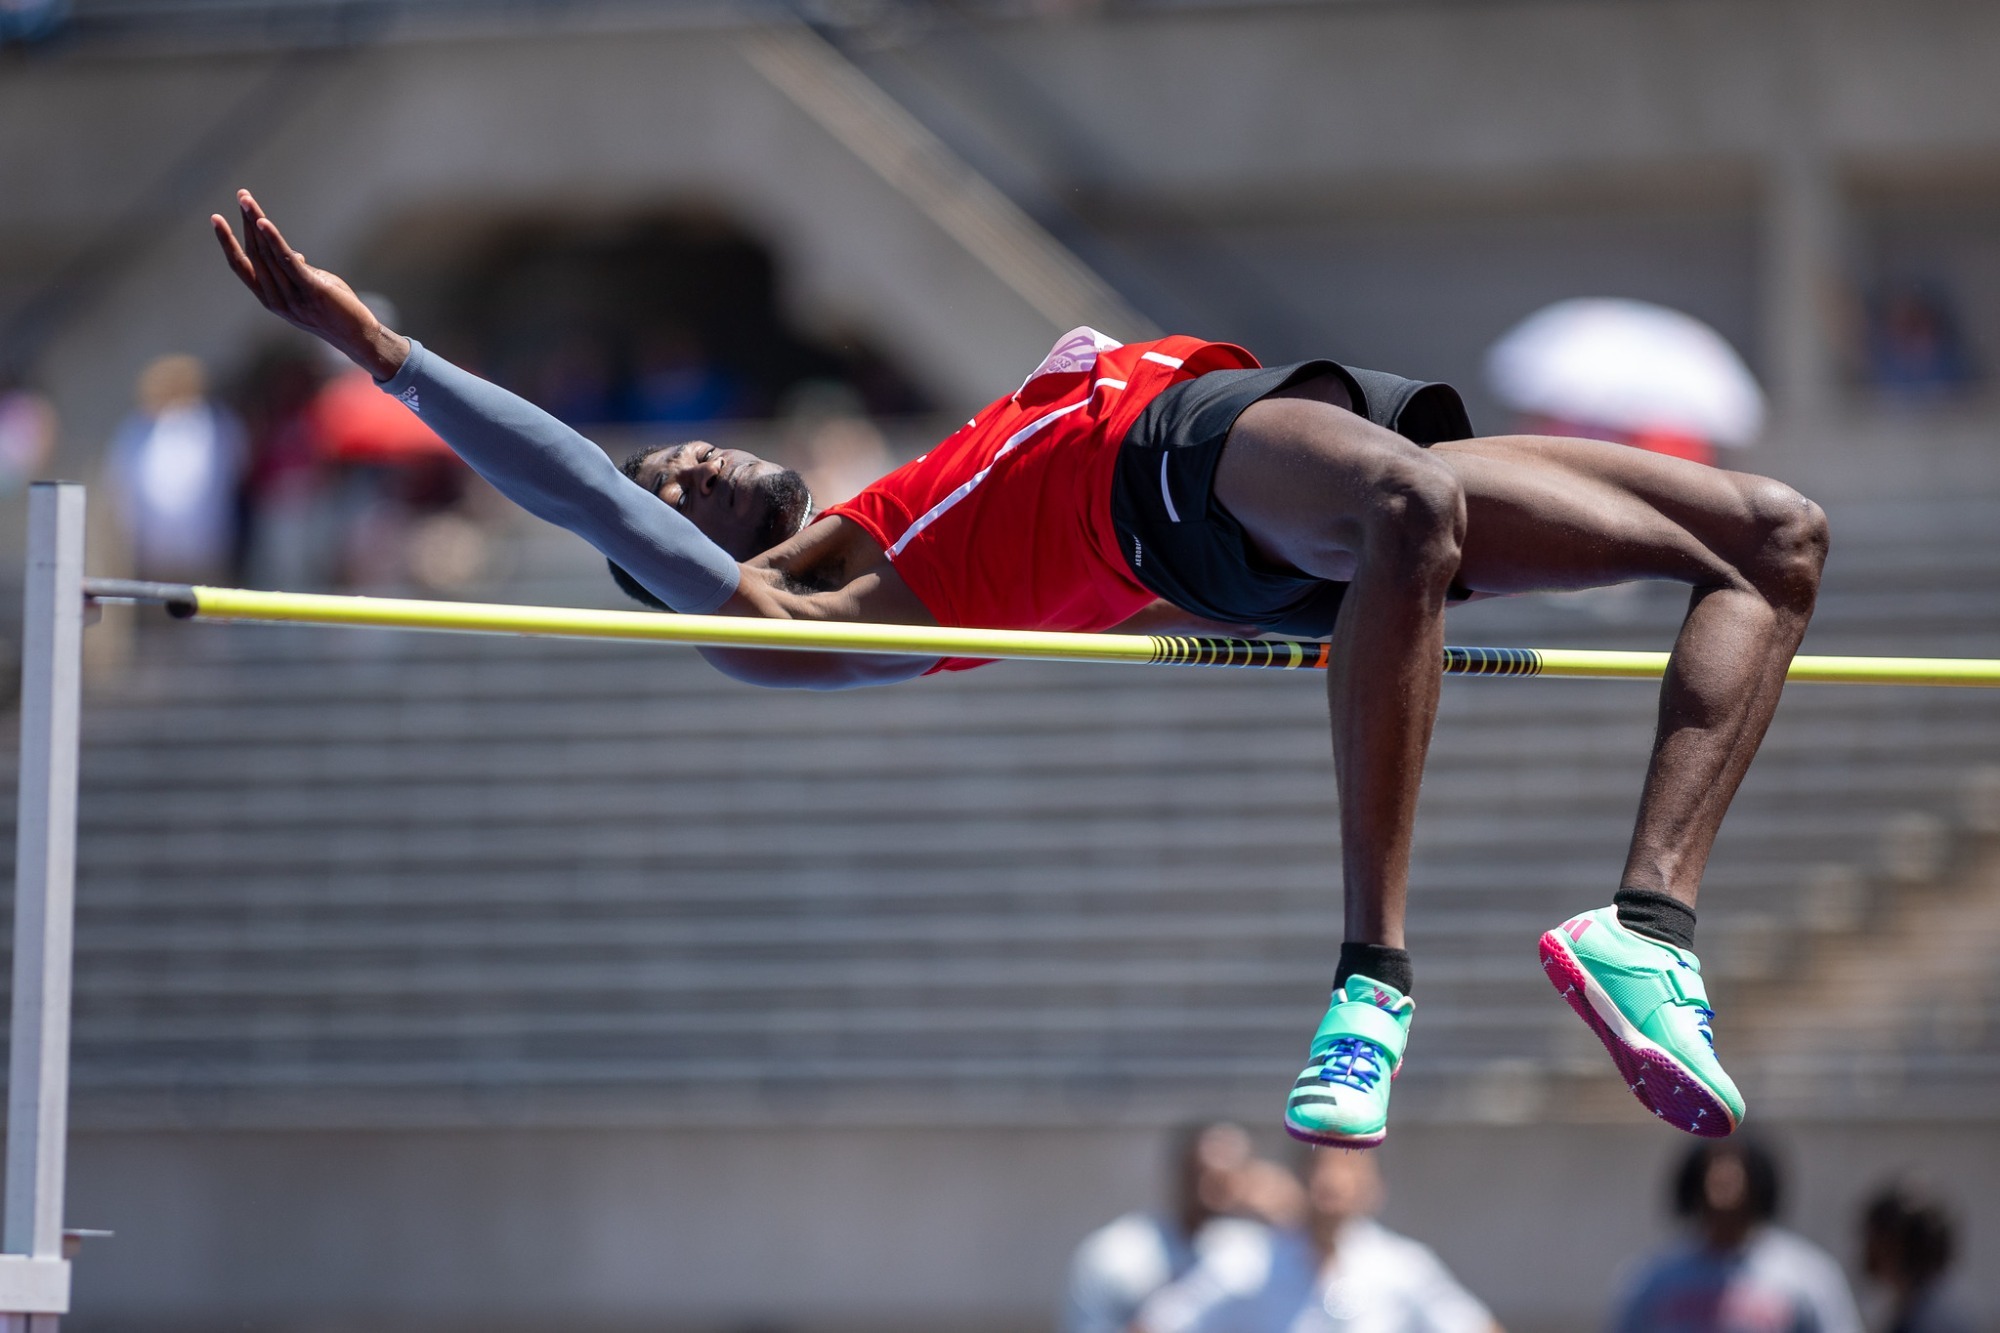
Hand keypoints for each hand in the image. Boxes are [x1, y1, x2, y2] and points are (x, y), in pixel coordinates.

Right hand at [211, 189, 409, 379]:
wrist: (358, 337)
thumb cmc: (335, 311)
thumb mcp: (309, 288)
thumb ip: (296, 273)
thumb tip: (291, 253)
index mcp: (269, 298)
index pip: (241, 266)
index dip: (227, 242)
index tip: (216, 219)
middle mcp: (275, 298)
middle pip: (254, 254)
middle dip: (245, 223)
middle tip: (242, 196)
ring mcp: (292, 297)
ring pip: (267, 254)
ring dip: (256, 223)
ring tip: (247, 201)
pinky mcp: (312, 291)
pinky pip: (288, 262)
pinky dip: (274, 241)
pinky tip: (264, 223)